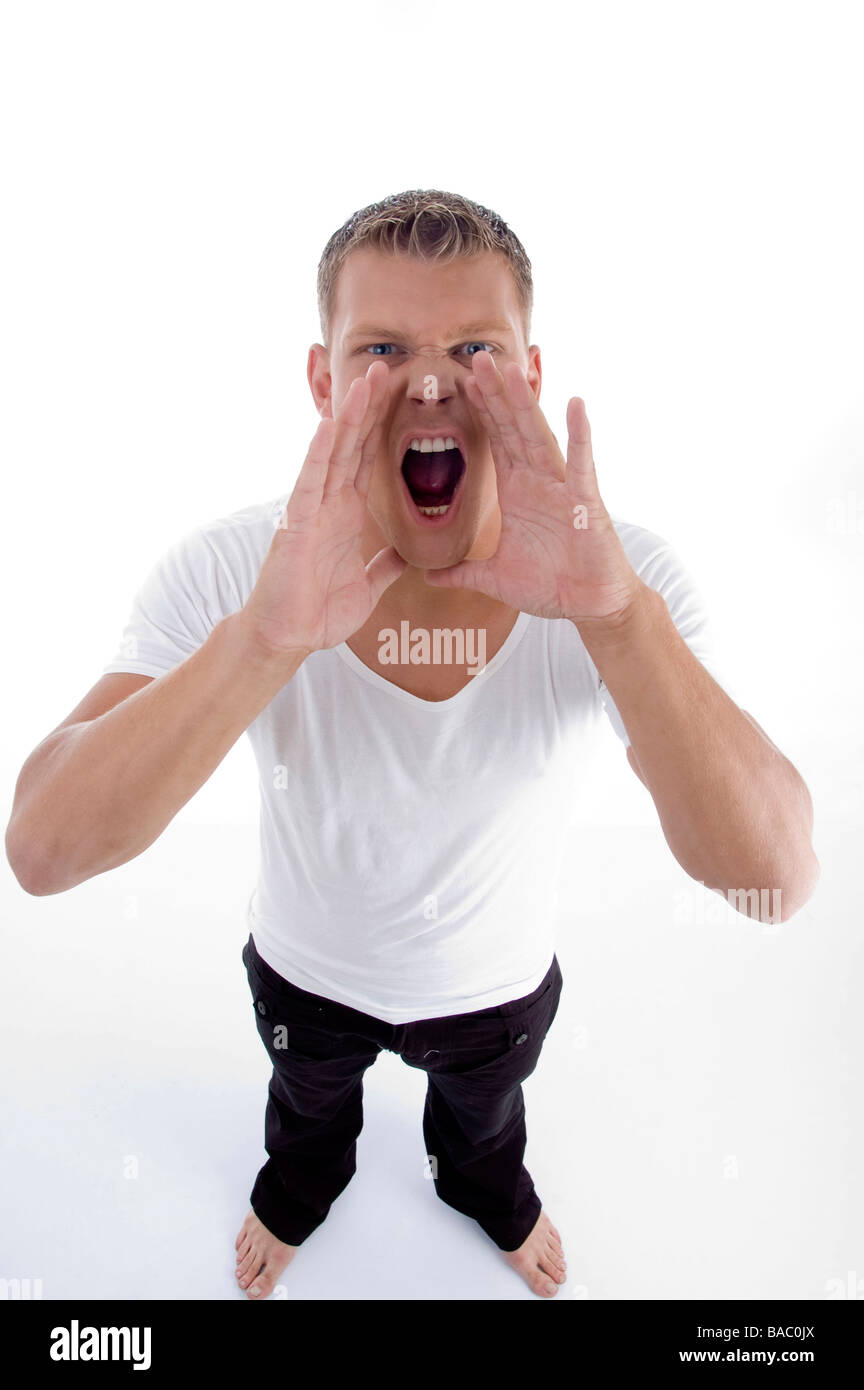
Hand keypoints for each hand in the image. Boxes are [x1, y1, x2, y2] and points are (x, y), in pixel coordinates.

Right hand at [242, 362, 404, 656]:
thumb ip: (384, 567)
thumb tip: (406, 556)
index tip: (400, 394)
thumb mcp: (368, 587)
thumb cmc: (317, 612)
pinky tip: (331, 424)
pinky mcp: (295, 523)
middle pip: (351, 444)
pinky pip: (310, 481)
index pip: (366, 459)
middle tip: (384, 368)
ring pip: (332, 453)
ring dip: (347, 417)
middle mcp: (328, 503)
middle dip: (367, 406)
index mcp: (346, 513)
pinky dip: (320, 452)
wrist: (287, 638)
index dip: (382, 426)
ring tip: (363, 382)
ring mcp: (310, 509)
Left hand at [425, 351, 642, 624]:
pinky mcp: (585, 501)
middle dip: (496, 393)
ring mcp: (563, 486)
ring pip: (540, 436)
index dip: (479, 410)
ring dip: (526, 403)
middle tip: (476, 358)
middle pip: (513, 427)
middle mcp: (538, 480)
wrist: (590, 606)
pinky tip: (576, 405)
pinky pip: (581, 464)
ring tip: (512, 370)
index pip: (495, 440)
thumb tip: (429, 577)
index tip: (460, 381)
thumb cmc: (551, 586)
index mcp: (517, 491)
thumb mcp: (494, 579)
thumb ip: (462, 573)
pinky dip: (580, 435)